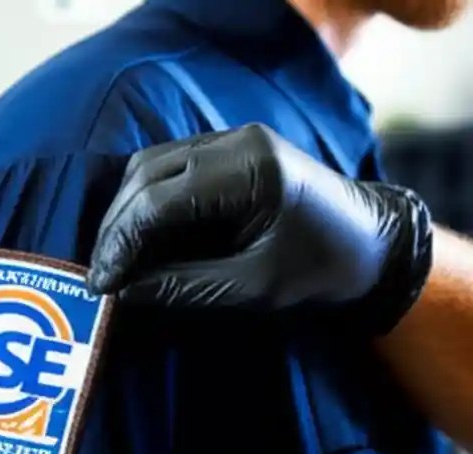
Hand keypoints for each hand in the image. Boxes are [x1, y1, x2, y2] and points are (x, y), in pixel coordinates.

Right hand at [88, 123, 433, 333]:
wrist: (374, 244)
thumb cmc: (323, 270)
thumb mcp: (254, 288)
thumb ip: (183, 287)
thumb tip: (121, 292)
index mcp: (250, 170)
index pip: (158, 199)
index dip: (120, 242)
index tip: (101, 284)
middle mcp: (236, 142)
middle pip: (146, 174)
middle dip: (114, 228)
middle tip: (99, 275)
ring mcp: (231, 140)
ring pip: (149, 167)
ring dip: (123, 213)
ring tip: (113, 260)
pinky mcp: (226, 150)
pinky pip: (166, 168)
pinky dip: (143, 204)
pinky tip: (136, 239)